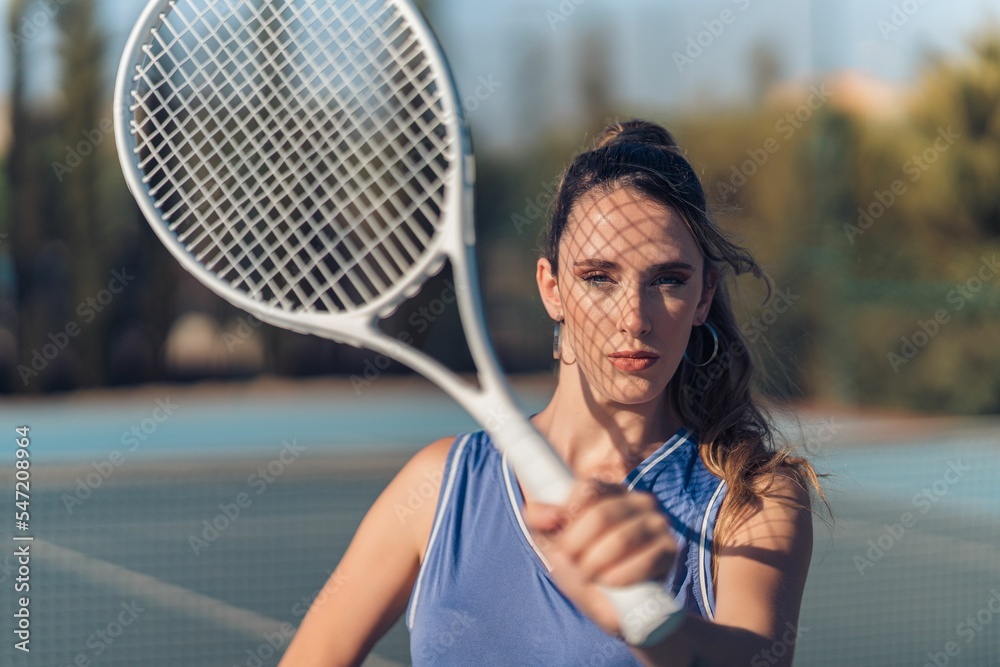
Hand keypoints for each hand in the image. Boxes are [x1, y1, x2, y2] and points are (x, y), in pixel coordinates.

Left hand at [522, 479, 678, 637]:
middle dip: (578, 544)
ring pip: (620, 538)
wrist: (615, 607)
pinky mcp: (669, 550)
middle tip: (571, 561)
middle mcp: (637, 501)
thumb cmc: (583, 567)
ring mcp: (656, 523)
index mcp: (610, 492)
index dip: (568, 515)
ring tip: (589, 575)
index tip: (559, 539)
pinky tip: (610, 583)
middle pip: (602, 514)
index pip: (588, 489)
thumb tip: (541, 515)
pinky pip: (645, 559)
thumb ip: (541, 523)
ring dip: (596, 563)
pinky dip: (621, 576)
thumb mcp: (554, 544)